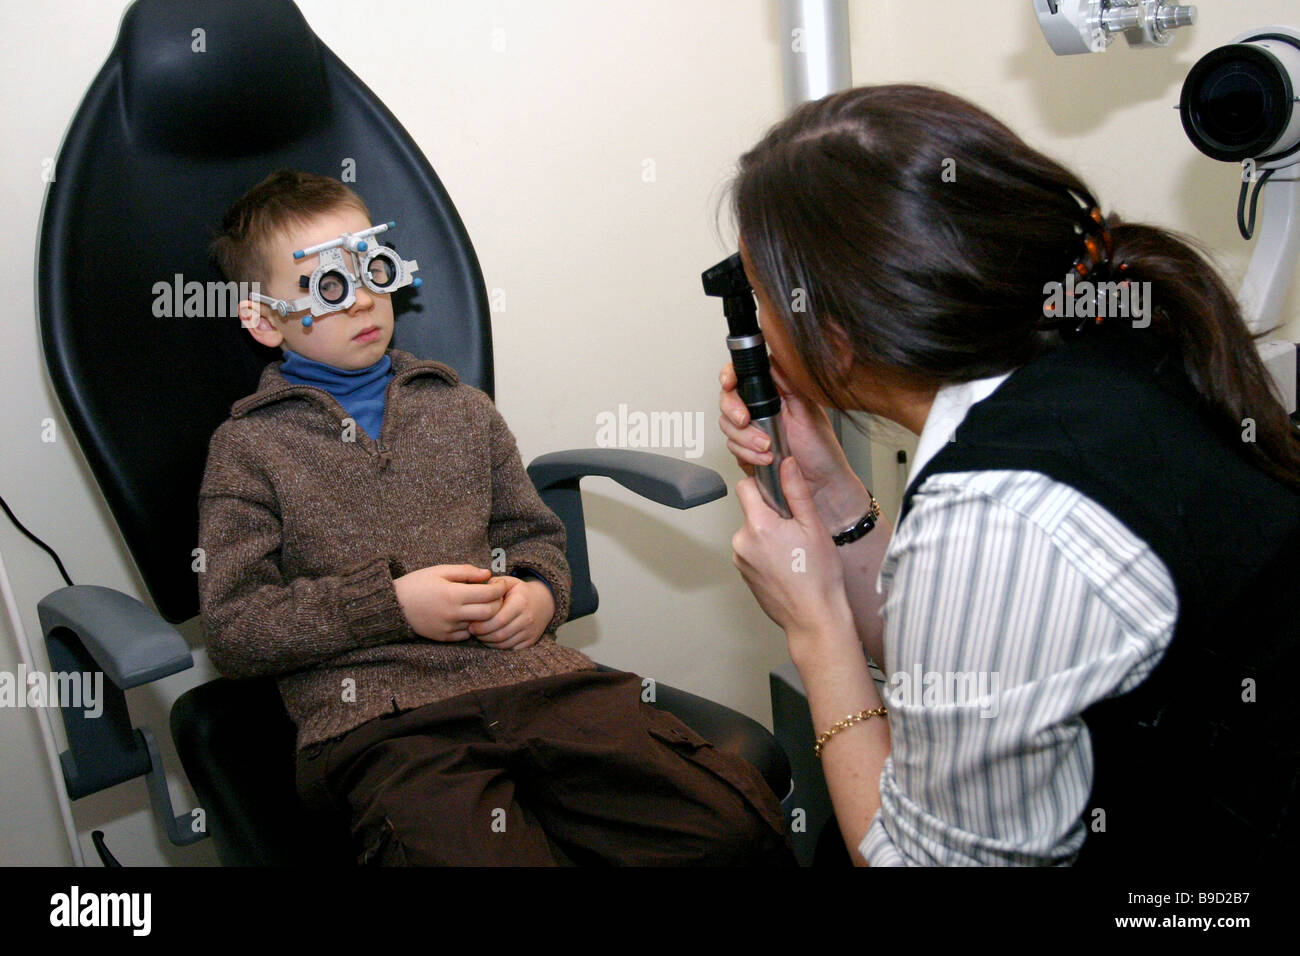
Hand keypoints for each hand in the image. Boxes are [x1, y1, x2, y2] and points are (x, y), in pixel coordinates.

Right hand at [392, 564, 506, 641]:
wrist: (394, 605)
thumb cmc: (418, 583)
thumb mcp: (440, 570)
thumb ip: (466, 571)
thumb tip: (488, 574)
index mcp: (453, 594)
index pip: (489, 594)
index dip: (499, 588)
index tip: (500, 583)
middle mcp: (453, 614)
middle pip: (489, 612)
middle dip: (497, 603)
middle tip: (496, 595)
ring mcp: (449, 628)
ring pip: (480, 624)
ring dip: (485, 615)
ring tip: (482, 603)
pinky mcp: (444, 638)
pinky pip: (467, 634)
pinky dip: (472, 625)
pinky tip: (468, 614)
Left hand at [467, 575, 553, 650]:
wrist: (544, 601)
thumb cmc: (521, 592)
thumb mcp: (510, 582)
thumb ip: (494, 585)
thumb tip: (479, 591)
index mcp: (521, 603)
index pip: (498, 620)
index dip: (482, 625)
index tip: (471, 624)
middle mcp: (527, 619)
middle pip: (500, 634)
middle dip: (482, 635)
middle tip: (472, 631)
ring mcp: (530, 632)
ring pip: (504, 644)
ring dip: (488, 642)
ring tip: (479, 635)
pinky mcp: (530, 641)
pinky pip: (510, 649)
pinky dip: (498, 646)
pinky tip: (490, 639)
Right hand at [718, 360, 864, 525]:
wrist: (822, 488)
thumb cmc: (822, 452)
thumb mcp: (809, 412)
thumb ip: (791, 385)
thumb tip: (774, 359)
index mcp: (777, 394)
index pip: (745, 375)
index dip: (731, 375)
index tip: (730, 383)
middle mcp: (762, 410)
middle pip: (728, 399)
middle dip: (733, 410)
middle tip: (745, 420)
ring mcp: (753, 431)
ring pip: (728, 425)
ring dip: (744, 438)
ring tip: (767, 447)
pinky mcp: (747, 452)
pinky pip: (732, 447)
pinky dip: (746, 454)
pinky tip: (764, 459)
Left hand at [732, 455, 853, 652]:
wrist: (814, 618)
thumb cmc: (818, 577)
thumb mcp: (814, 526)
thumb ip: (796, 491)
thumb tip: (786, 463)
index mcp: (758, 525)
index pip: (745, 486)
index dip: (762, 485)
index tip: (779, 492)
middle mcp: (741, 541)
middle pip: (750, 510)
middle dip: (770, 513)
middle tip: (796, 529)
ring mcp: (740, 559)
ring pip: (752, 531)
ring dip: (768, 533)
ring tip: (794, 550)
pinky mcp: (743, 573)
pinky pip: (751, 550)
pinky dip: (765, 551)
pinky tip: (786, 563)